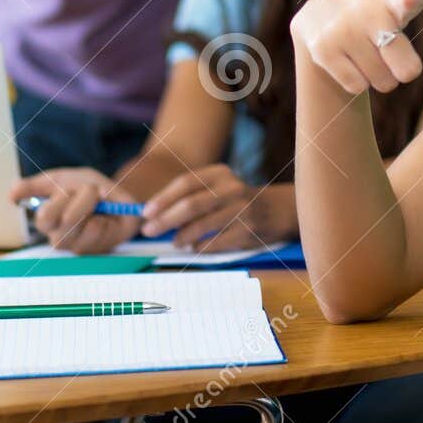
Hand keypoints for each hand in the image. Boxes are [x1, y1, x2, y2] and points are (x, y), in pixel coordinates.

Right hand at [8, 167, 141, 254]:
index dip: (59, 202)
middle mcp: (61, 237)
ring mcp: (80, 246)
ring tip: (102, 201)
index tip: (71, 188)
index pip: (44, 218)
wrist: (117, 194)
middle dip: (81, 204)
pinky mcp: (99, 249)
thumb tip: (11, 194)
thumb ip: (35, 186)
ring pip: (83, 233)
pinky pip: (101, 235)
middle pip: (64, 228)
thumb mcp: (61, 179)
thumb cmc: (85, 188)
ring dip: (96, 209)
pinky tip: (109, 216)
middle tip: (92, 190)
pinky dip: (107, 218)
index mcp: (48, 221)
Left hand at [141, 165, 292, 250]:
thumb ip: (191, 196)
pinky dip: (200, 247)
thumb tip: (155, 214)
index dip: (163, 198)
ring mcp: (242, 209)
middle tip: (149, 231)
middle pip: (191, 204)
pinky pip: (216, 242)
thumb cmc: (236, 200)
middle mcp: (232, 188)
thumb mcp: (217, 187)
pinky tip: (193, 248)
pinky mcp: (248, 230)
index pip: (185, 183)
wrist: (276, 209)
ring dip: (182, 236)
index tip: (146, 212)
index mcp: (219, 173)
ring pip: (202, 225)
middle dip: (165, 219)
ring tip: (174, 242)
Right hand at [289, 0, 422, 95]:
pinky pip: (357, 86)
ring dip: (378, 74)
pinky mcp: (323, 51)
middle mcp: (367, 12)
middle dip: (402, 68)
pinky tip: (348, 58)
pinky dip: (357, 79)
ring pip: (383, 83)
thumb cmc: (380, 3)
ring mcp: (342, 31)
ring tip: (366, 50)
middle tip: (388, 48)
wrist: (321, 12)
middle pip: (407, 71)